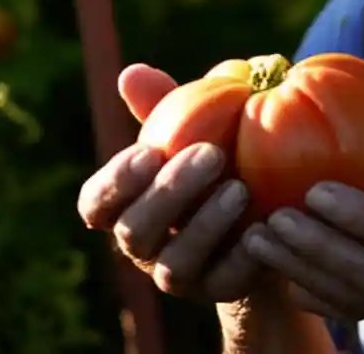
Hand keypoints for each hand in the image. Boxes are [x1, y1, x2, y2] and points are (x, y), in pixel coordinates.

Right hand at [76, 64, 268, 302]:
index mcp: (125, 208)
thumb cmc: (217, 163)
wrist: (264, 219)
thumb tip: (132, 72)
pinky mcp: (221, 291)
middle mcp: (143, 248)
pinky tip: (265, 226)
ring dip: (205, 224)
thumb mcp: (194, 132)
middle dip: (169, 193)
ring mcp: (180, 275)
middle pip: (135, 231)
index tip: (149, 150)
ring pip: (175, 263)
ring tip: (240, 187)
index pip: (97, 203)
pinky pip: (226, 281)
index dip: (115, 182)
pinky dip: (244, 256)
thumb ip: (163, 107)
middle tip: (210, 154)